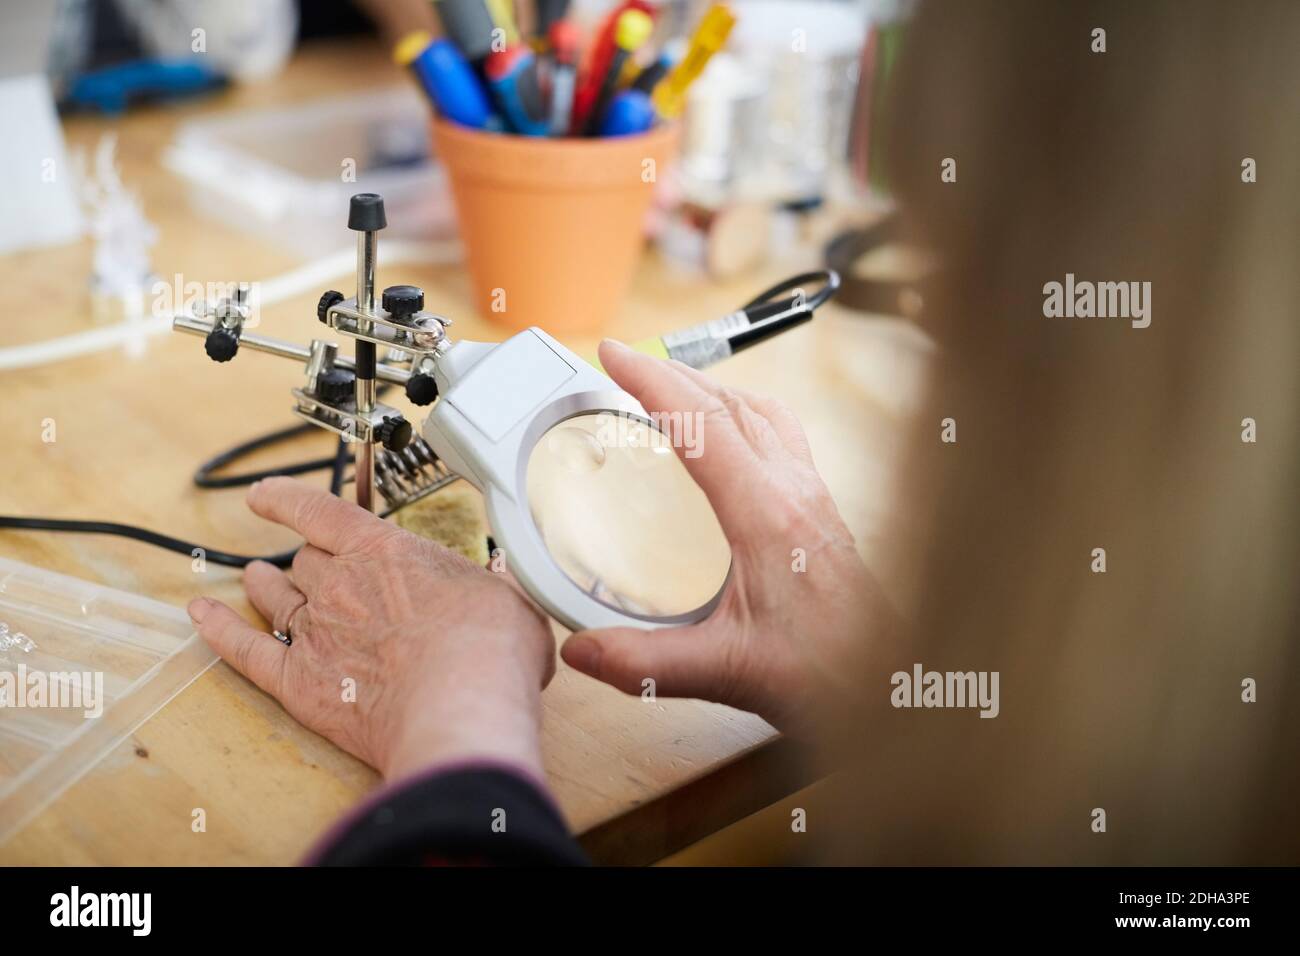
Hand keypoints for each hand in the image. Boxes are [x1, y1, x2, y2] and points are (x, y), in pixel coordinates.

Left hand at [187, 477, 554, 782]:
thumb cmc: (489, 650)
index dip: (287, 499)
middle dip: (308, 563)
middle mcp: (341, 584)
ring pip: (277, 598)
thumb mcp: (508, 598)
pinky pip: (246, 651)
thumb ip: (491, 589)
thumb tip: (508, 595)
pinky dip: (220, 631)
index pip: (322, 511)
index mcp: (386, 552)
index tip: (267, 494)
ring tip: (258, 580)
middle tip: (310, 565)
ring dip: (267, 587)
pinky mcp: (300, 684)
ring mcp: (315, 632)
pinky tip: (201, 617)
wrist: (461, 705)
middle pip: (306, 563)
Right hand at [560, 341, 895, 733]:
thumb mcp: (727, 671)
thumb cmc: (827, 674)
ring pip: (759, 412)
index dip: (652, 381)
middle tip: (623, 362)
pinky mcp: (821, 508)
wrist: (891, 684)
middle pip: (729, 404)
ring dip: (709, 388)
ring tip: (667, 385)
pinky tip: (727, 434)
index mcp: (766, 515)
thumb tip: (580, 653)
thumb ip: (648, 663)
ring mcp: (812, 494)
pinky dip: (741, 413)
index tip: (613, 353)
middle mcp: (794, 490)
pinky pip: (780, 434)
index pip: (702, 424)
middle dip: (671, 372)